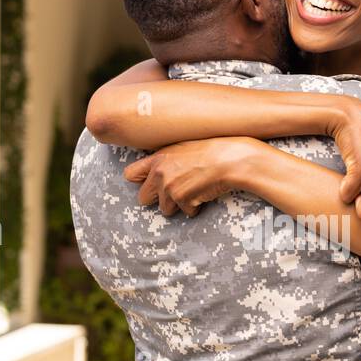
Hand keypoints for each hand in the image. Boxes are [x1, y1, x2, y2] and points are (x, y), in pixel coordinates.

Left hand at [123, 138, 247, 214]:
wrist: (231, 159)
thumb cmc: (212, 150)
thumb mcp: (184, 147)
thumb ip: (166, 160)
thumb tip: (158, 171)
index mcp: (157, 158)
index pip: (130, 174)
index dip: (139, 181)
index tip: (150, 183)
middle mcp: (159, 174)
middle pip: (143, 198)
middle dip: (158, 198)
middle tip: (175, 192)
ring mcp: (169, 188)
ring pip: (165, 209)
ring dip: (179, 205)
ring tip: (194, 190)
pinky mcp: (182, 200)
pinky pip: (186, 212)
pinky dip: (196, 207)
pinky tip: (205, 193)